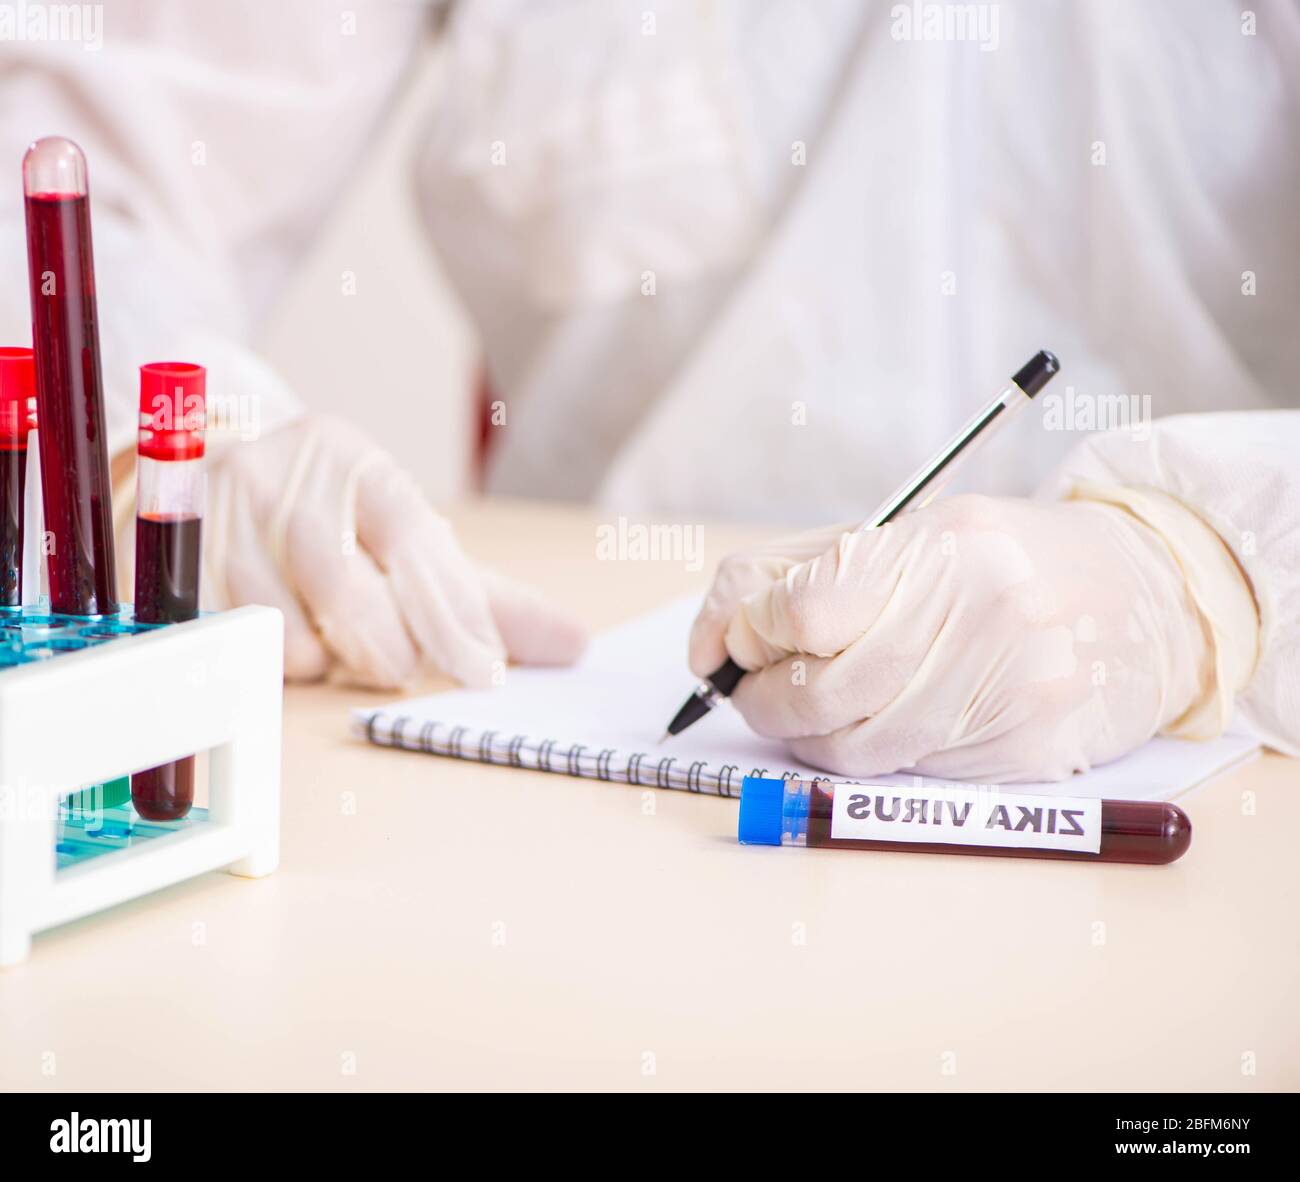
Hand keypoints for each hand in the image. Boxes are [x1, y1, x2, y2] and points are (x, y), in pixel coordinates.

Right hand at [205, 415, 586, 687]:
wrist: (205, 471)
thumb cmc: (329, 519)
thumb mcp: (402, 539)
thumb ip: (481, 596)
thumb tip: (574, 644)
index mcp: (352, 457)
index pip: (412, 534)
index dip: (451, 609)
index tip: (484, 671)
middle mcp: (282, 472)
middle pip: (342, 579)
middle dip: (385, 642)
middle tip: (403, 671)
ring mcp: (216, 514)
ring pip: (280, 618)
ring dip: (321, 656)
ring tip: (335, 651)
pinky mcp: (170, 560)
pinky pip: (229, 638)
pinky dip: (268, 659)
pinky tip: (286, 646)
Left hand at [690, 495, 1213, 781]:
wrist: (1147, 593)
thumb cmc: (1004, 562)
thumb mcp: (913, 534)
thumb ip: (803, 572)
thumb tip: (714, 640)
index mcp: (944, 543)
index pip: (807, 608)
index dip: (757, 633)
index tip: (744, 642)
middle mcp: (986, 609)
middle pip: (824, 689)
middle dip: (765, 702)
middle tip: (750, 697)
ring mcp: (1017, 684)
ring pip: (861, 746)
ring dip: (810, 742)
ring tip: (804, 720)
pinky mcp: (1033, 746)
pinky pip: (915, 772)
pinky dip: (879, 758)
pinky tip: (882, 729)